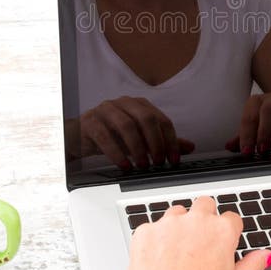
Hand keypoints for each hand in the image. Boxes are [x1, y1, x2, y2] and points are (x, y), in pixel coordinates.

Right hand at [66, 97, 194, 168]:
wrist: (80, 136)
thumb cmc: (112, 135)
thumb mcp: (140, 138)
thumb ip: (163, 141)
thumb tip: (190, 147)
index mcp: (139, 104)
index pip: (161, 119)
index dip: (171, 140)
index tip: (174, 159)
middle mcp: (123, 103)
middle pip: (146, 119)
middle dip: (155, 143)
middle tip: (159, 162)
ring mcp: (106, 110)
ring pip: (126, 125)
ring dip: (137, 148)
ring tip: (142, 165)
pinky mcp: (90, 121)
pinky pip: (105, 136)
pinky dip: (117, 152)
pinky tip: (124, 165)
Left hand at [121, 197, 270, 269]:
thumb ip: (253, 265)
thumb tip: (266, 254)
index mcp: (221, 231)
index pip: (231, 218)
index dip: (228, 233)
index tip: (222, 246)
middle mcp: (195, 221)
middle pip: (205, 205)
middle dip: (205, 219)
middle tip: (201, 245)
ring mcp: (168, 224)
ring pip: (178, 213)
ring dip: (180, 225)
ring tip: (178, 255)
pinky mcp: (146, 231)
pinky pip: (153, 227)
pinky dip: (156, 240)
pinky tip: (159, 261)